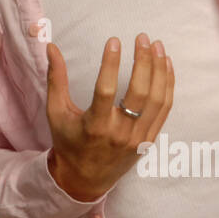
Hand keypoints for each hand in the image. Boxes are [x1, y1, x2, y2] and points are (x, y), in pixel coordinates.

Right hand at [45, 33, 174, 201]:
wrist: (84, 179)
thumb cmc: (68, 142)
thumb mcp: (56, 112)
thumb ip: (55, 79)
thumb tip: (51, 48)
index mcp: (95, 127)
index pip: (105, 91)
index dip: (110, 64)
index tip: (114, 40)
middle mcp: (120, 133)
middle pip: (139, 93)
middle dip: (143, 61)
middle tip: (142, 38)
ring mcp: (138, 138)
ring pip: (157, 100)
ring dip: (159, 70)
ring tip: (157, 46)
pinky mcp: (149, 140)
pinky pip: (164, 110)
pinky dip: (167, 85)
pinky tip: (165, 65)